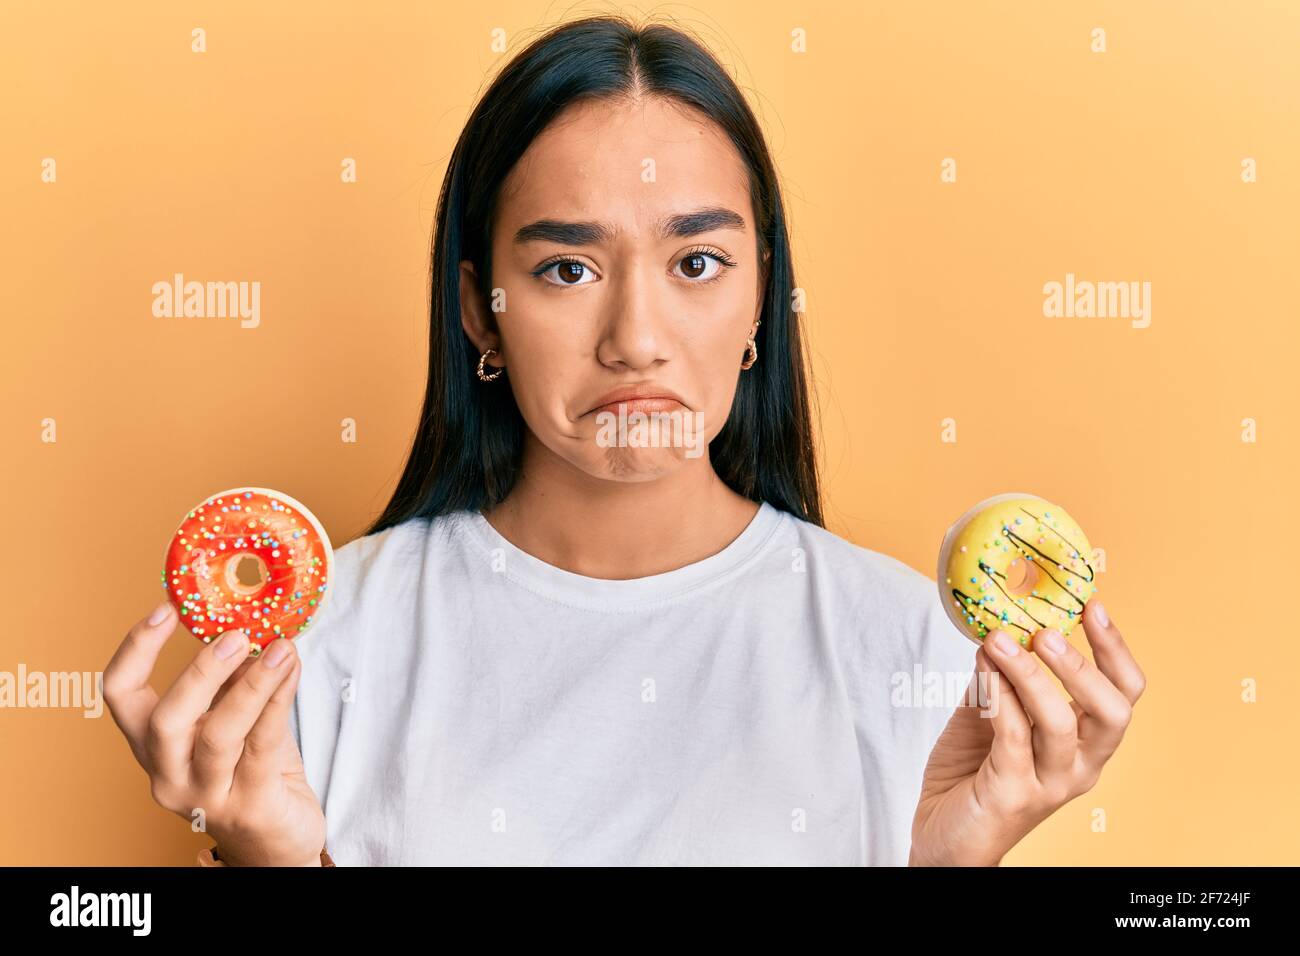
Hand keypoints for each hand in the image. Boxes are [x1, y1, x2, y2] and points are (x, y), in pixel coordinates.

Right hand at [103, 602, 326, 865]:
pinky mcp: (249, 807)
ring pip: (218, 734)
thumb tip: (248, 626)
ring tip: (281, 648)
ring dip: (251, 685)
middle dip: (199, 672)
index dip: (135, 649)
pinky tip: (292, 673)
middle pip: (164, 720)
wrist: (277, 842)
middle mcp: (168, 774)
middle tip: (236, 635)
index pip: (119, 695)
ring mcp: (206, 795)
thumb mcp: (233, 721)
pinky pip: (262, 746)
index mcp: (153, 747)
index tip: (165, 609)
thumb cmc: (252, 773)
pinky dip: (278, 702)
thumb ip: (231, 683)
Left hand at [909, 599, 1144, 865]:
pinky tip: (983, 669)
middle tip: (1046, 632)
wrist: (943, 839)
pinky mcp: (1011, 796)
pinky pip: (1013, 739)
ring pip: (1059, 724)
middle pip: (1112, 714)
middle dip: (1082, 666)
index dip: (1115, 649)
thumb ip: (998, 681)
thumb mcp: (987, 717)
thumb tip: (999, 632)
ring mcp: (1048, 785)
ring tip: (1000, 640)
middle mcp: (1078, 768)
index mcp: (1084, 745)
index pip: (1123, 694)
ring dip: (1029, 675)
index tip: (1093, 606)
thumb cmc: (970, 777)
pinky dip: (999, 699)